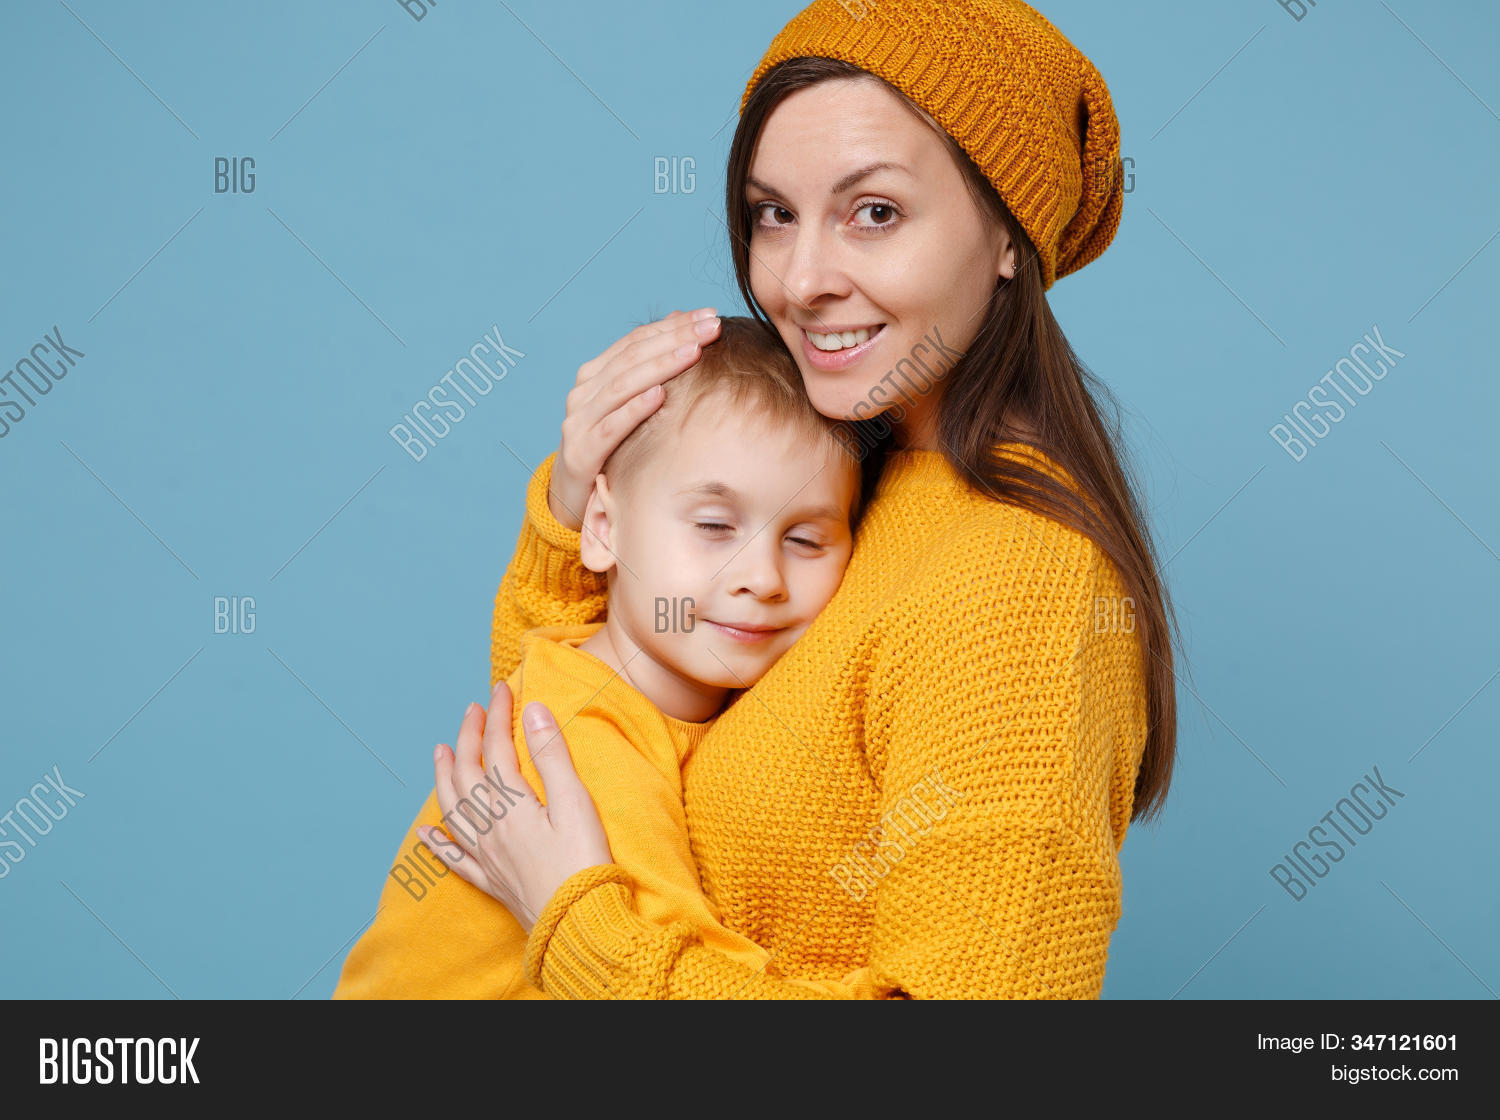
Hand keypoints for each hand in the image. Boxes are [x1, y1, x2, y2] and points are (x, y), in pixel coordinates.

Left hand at [419, 681, 612, 932]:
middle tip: (471, 709)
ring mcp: (486, 855)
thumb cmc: (584, 864)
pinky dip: (436, 841)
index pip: (497, 748)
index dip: (497, 715)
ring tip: (440, 751)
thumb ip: (552, 756)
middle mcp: (490, 827)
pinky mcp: (490, 880)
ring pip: (453, 808)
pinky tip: (425, 832)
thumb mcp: (575, 803)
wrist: (579, 924)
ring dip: (444, 776)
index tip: (500, 689)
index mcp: (512, 804)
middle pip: (468, 773)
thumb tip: (533, 710)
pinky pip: (453, 857)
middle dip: (468, 736)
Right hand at [549, 307, 721, 529]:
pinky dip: (634, 409)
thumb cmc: (611, 447)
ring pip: (622, 385)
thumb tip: (681, 321)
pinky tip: (659, 396)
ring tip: (693, 352)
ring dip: (660, 366)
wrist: (573, 496)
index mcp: (596, 374)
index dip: (673, 325)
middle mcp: (584, 391)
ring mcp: (579, 420)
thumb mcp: (629, 405)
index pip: (637, 340)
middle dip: (674, 338)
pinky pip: (610, 427)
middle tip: (711, 327)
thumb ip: (649, 367)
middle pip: (632, 357)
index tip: (710, 315)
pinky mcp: (581, 451)